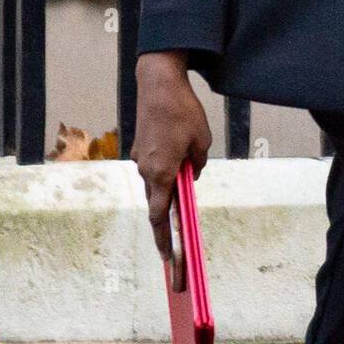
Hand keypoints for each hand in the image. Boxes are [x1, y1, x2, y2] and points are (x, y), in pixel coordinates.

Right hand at [131, 51, 211, 260]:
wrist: (158, 83)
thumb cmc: (183, 112)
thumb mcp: (203, 141)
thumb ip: (197, 165)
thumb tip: (192, 176)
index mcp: (162, 173)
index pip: (160, 216)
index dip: (164, 241)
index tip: (167, 260)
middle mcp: (146, 170)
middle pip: (156, 205)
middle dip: (166, 228)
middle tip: (174, 252)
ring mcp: (141, 158)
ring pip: (155, 185)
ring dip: (167, 194)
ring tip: (184, 192)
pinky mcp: (140, 147)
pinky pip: (153, 168)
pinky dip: (163, 174)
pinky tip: (177, 163)